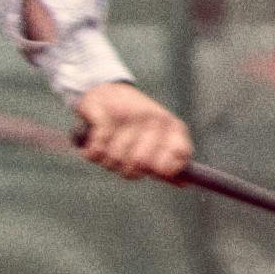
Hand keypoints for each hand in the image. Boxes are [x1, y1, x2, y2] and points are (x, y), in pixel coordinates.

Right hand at [70, 82, 193, 181]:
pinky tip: (92, 147)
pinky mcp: (104, 112)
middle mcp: (154, 119)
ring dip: (107, 160)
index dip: (165, 170)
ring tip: (107, 149)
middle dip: (127, 168)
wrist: (107, 89)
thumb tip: (182, 184)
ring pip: (116, 158)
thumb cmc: (135, 123)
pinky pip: (98, 149)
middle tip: (122, 161)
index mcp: (172, 127)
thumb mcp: (157, 138)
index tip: (154, 172)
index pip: (179, 155)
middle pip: (141, 164)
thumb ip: (167, 162)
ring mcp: (129, 115)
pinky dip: (92, 153)